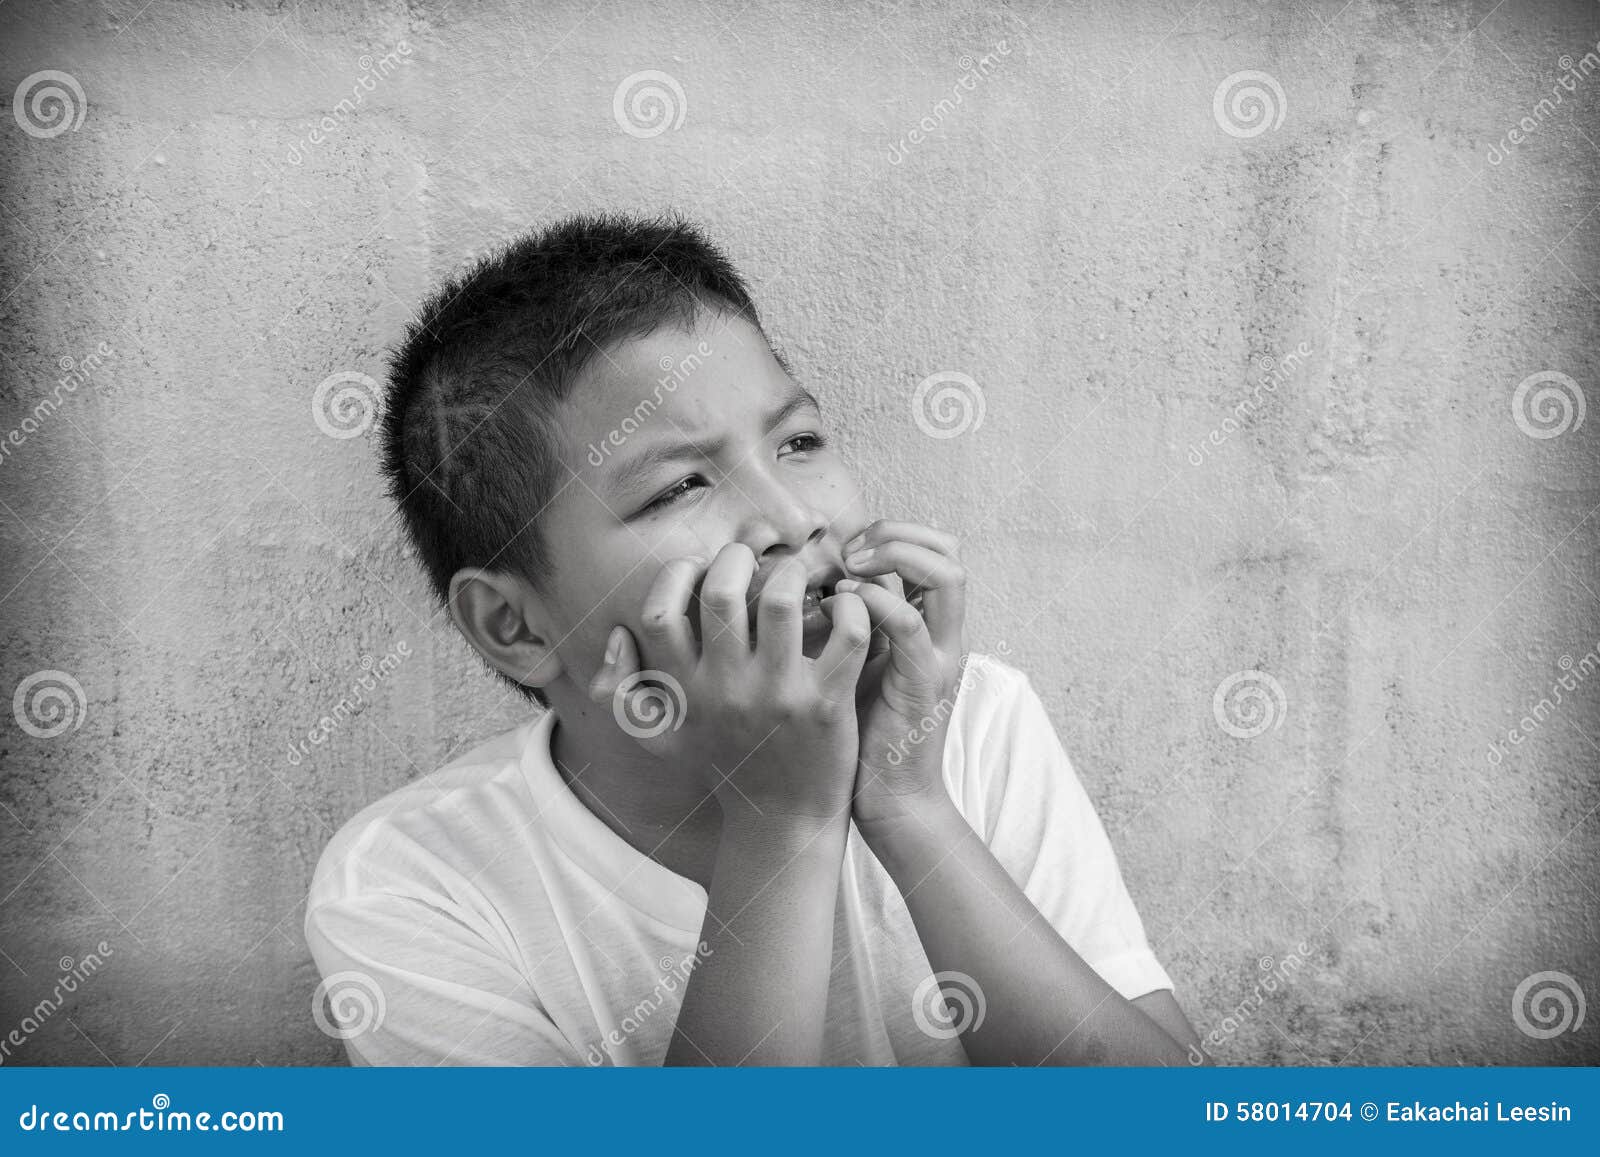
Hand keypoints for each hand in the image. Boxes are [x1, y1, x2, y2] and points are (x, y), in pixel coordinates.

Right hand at [587, 542, 873, 826]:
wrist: (782, 820)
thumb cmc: (721, 766)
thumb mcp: (659, 738)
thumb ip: (621, 691)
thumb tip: (616, 634)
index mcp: (685, 691)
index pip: (659, 614)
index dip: (676, 576)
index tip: (699, 569)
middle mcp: (726, 690)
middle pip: (721, 594)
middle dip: (737, 559)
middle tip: (753, 561)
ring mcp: (778, 695)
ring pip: (782, 602)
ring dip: (792, 576)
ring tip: (797, 579)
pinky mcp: (826, 703)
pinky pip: (846, 634)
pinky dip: (850, 607)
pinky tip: (844, 605)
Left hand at [838, 520, 967, 836]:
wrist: (885, 797)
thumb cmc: (857, 730)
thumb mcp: (852, 660)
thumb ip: (846, 618)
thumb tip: (805, 576)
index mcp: (930, 624)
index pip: (936, 548)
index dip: (892, 532)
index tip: (844, 547)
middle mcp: (944, 633)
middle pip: (950, 550)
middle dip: (895, 534)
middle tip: (848, 551)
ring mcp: (940, 656)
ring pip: (946, 574)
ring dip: (893, 557)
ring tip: (847, 572)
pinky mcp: (923, 683)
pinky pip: (910, 624)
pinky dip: (874, 602)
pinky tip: (836, 606)